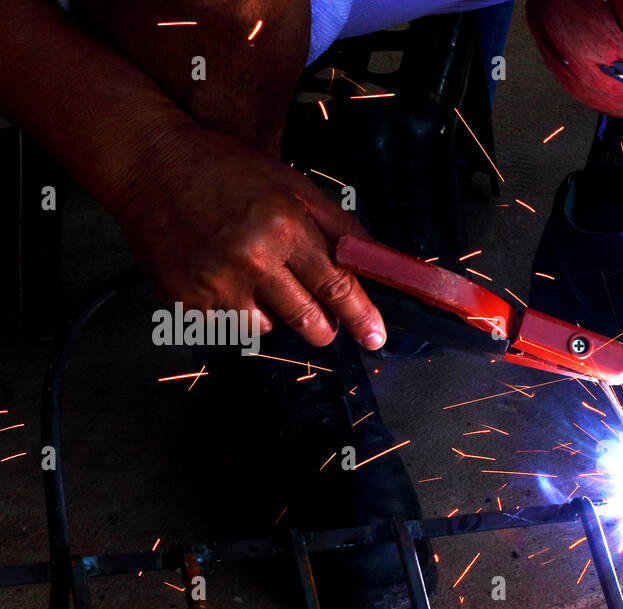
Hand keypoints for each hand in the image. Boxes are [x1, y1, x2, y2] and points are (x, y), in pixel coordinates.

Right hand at [112, 121, 385, 349]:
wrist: (150, 163)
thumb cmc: (226, 169)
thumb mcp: (294, 185)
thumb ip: (340, 228)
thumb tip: (378, 265)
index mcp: (284, 226)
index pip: (336, 285)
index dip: (361, 316)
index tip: (374, 337)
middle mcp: (251, 258)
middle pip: (308, 321)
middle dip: (322, 325)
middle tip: (320, 317)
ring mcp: (215, 283)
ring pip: (267, 329)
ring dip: (273, 314)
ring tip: (255, 276)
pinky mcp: (184, 299)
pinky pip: (226, 325)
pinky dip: (233, 309)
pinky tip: (221, 275)